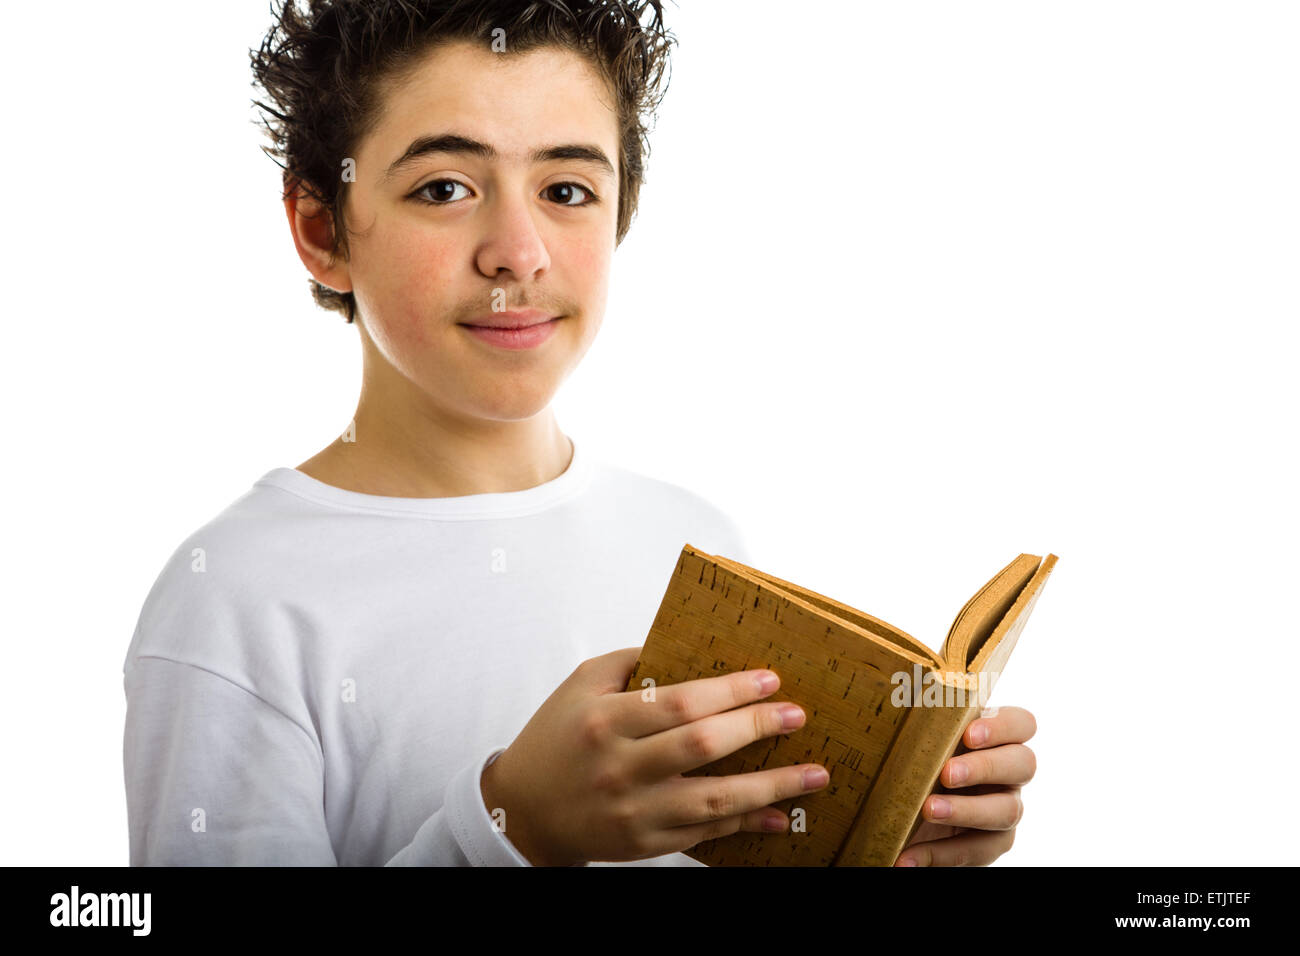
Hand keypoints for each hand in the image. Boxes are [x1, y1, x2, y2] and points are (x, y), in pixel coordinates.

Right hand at [479, 647, 830, 865]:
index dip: (731, 690)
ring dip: (771, 786)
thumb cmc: (557, 737)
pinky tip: (779, 815)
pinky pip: (705, 834)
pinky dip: (746, 825)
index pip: (681, 701)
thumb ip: (632, 662)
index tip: (771, 680)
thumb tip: (691, 648)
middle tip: (799, 716)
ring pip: (714, 799)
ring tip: (815, 773)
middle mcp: (620, 766)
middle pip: (703, 746)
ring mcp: (634, 810)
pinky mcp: (644, 843)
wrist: (523, 811)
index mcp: (605, 719)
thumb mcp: (581, 684)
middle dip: (758, 728)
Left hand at [894, 705, 1036, 865]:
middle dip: (985, 767)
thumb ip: (916, 720)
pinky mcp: (990, 843)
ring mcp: (1004, 807)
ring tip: (928, 810)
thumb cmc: (908, 761)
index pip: (1022, 723)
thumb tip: (893, 689)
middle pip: (1023, 764)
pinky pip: (979, 850)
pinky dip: (942, 855)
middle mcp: (1008, 771)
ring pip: (1007, 810)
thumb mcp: (911, 739)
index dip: (1003, 727)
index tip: (969, 735)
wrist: (895, 813)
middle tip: (946, 774)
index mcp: (993, 736)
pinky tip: (908, 858)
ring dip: (967, 811)